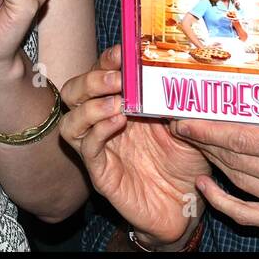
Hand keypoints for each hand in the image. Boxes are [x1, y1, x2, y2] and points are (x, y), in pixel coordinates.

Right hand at [59, 44, 210, 246]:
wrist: (186, 206)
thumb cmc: (186, 161)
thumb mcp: (188, 123)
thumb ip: (179, 99)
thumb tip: (180, 72)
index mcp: (123, 102)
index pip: (102, 72)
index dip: (108, 59)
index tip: (124, 51)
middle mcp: (105, 122)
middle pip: (74, 92)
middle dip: (92, 80)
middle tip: (117, 78)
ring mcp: (100, 148)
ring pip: (71, 122)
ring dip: (90, 107)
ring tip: (116, 103)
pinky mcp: (101, 173)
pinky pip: (87, 149)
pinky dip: (98, 132)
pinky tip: (118, 123)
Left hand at [173, 45, 258, 233]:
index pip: (245, 140)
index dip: (210, 129)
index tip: (186, 117)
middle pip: (235, 161)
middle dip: (204, 141)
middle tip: (178, 124)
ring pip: (239, 183)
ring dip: (212, 163)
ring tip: (191, 143)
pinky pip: (251, 216)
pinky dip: (225, 203)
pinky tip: (207, 186)